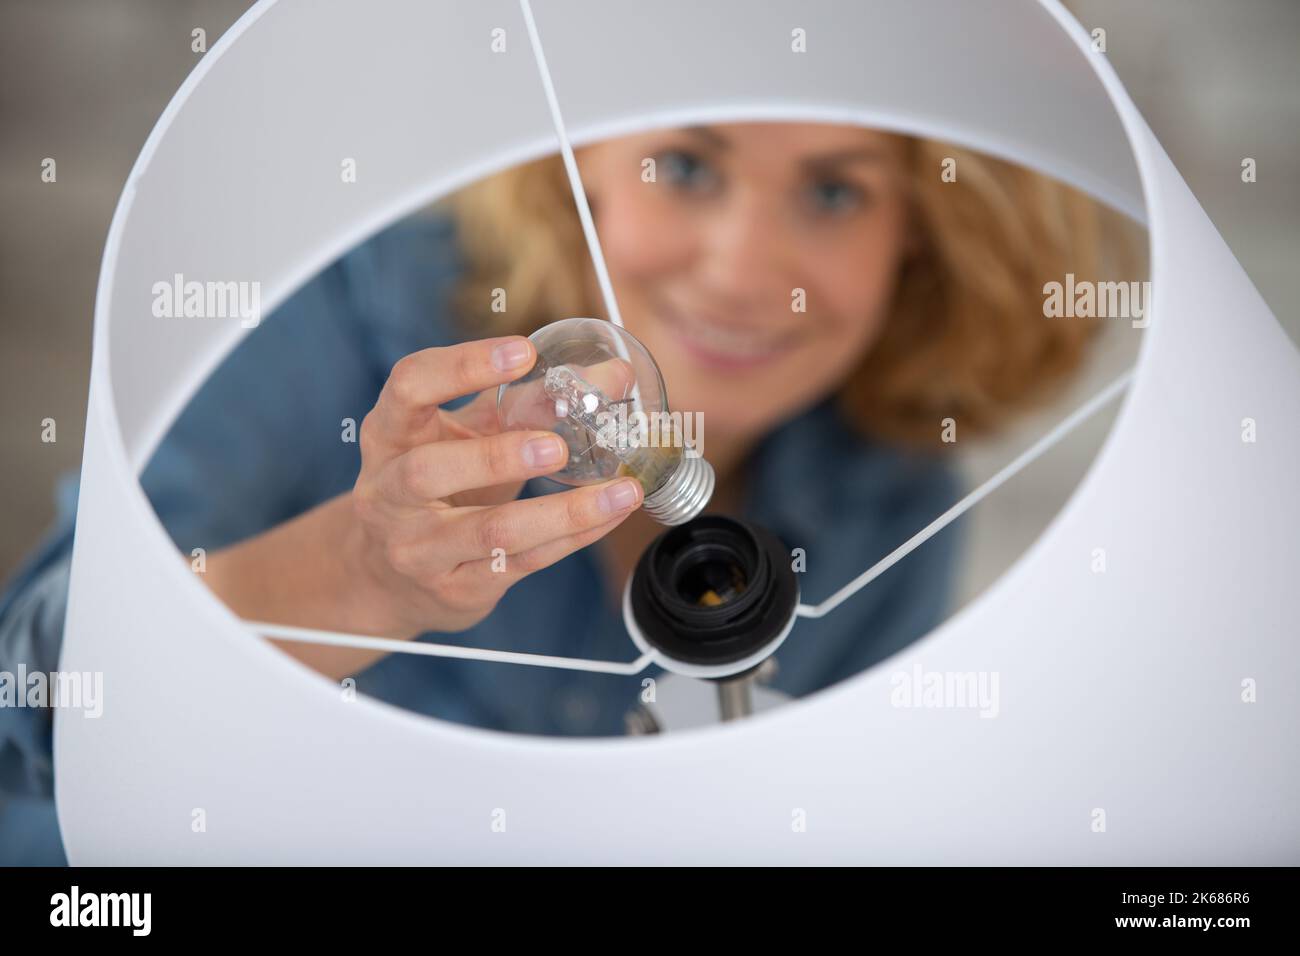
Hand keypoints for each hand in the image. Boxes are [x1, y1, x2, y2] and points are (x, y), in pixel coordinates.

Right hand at [347, 335, 643, 637]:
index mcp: (389, 434)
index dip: (461, 365)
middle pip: (428, 470)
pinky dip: (574, 537)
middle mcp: (389, 492)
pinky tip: (610, 515)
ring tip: (618, 491)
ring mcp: (418, 548)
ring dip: (560, 512)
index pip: (409, 386)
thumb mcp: (465, 438)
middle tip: (556, 446)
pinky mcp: (456, 588)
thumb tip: (611, 375)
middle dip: (495, 456)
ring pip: (488, 531)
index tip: (524, 350)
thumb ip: (526, 403)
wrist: (388, 577)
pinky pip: (523, 561)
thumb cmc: (436, 489)